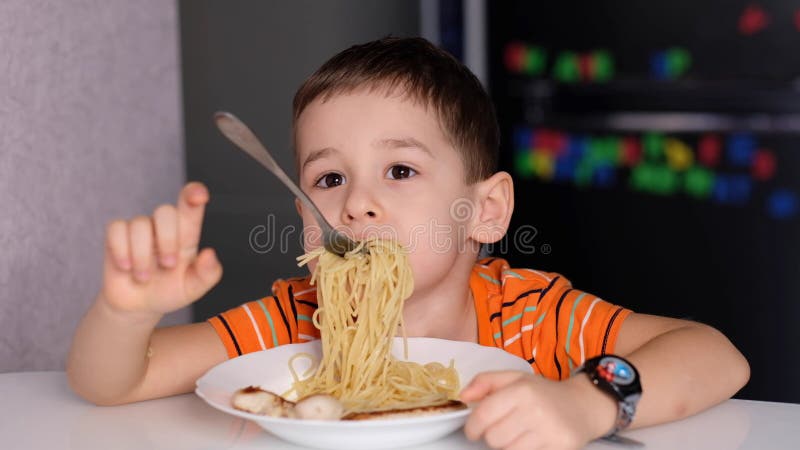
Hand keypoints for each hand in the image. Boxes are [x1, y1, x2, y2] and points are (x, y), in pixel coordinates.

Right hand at [100, 182, 222, 316]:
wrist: (138, 307)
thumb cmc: (170, 291)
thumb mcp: (193, 288)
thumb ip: (208, 273)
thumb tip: (210, 254)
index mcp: (186, 234)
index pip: (191, 205)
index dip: (194, 194)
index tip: (199, 196)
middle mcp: (163, 226)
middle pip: (165, 211)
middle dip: (168, 240)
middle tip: (169, 265)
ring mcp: (140, 229)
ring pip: (139, 224)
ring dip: (142, 257)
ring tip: (144, 278)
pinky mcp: (117, 235)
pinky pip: (116, 228)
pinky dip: (121, 250)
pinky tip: (126, 267)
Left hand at [460, 371, 616, 449]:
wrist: (583, 406)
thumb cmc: (543, 393)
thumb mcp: (515, 378)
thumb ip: (485, 382)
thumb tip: (463, 397)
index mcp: (522, 390)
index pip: (484, 415)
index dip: (472, 426)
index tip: (472, 431)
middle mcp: (536, 410)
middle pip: (494, 438)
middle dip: (491, 436)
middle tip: (500, 430)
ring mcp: (550, 432)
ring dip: (507, 447)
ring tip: (516, 436)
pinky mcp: (560, 448)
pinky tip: (529, 442)